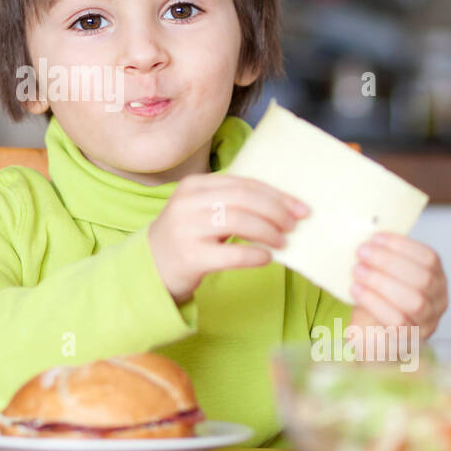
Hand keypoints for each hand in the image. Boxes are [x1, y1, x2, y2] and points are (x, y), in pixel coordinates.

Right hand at [147, 174, 308, 303]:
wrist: (150, 267)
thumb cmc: (186, 237)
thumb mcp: (201, 210)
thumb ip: (232, 202)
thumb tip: (283, 207)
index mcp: (194, 185)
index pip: (244, 183)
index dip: (276, 195)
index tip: (300, 208)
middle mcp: (188, 203)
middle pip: (243, 199)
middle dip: (276, 211)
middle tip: (293, 225)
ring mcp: (187, 229)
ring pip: (238, 221)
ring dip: (268, 231)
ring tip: (282, 242)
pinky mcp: (190, 257)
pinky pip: (231, 254)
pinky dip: (254, 255)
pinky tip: (266, 258)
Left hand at [347, 232, 447, 341]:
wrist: (372, 333)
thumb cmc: (380, 298)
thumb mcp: (386, 274)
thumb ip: (383, 257)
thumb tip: (367, 236)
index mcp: (437, 278)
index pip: (430, 259)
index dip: (402, 246)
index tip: (375, 237)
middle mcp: (438, 301)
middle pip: (423, 279)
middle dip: (389, 262)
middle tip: (362, 252)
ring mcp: (428, 323)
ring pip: (414, 301)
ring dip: (381, 282)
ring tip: (357, 270)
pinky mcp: (410, 339)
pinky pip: (397, 322)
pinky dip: (374, 302)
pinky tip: (356, 289)